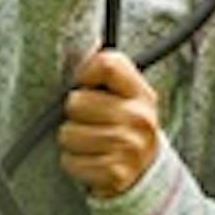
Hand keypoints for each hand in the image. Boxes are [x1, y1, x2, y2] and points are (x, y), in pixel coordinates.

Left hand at [58, 50, 161, 197]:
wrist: (145, 172)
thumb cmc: (126, 127)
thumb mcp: (126, 97)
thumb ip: (107, 73)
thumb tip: (89, 42)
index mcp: (141, 93)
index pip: (106, 64)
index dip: (86, 73)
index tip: (86, 86)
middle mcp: (140, 118)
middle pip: (77, 102)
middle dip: (75, 114)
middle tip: (90, 121)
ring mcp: (129, 147)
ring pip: (69, 134)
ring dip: (72, 141)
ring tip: (90, 142)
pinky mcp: (116, 173)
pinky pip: (71, 161)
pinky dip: (75, 163)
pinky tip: (91, 160)